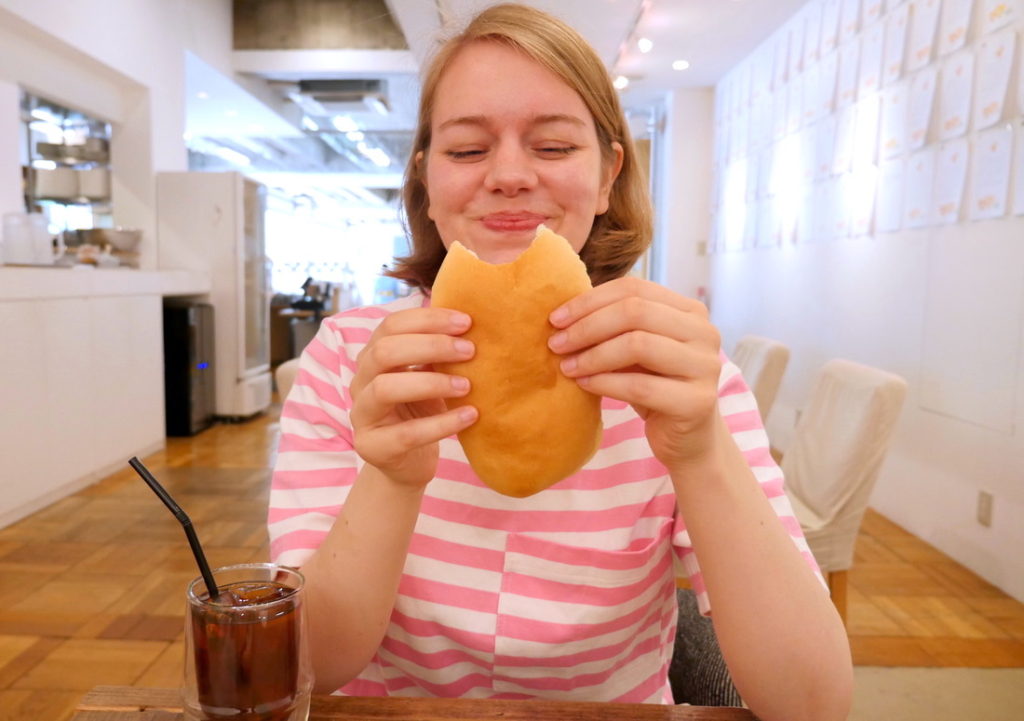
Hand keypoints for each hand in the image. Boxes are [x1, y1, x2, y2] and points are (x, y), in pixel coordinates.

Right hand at [349, 307, 477, 487]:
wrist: (408, 463)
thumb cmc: (422, 411)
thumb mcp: (428, 376)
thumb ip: (437, 353)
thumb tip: (472, 324)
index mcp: (372, 357)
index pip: (391, 325)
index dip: (428, 319)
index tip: (466, 322)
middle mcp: (360, 381)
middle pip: (385, 351)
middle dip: (431, 346)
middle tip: (470, 351)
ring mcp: (362, 415)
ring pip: (385, 388)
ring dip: (431, 383)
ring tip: (467, 385)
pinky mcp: (373, 447)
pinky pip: (407, 433)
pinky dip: (442, 423)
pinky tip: (471, 416)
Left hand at [547, 276, 721, 469]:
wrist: (688, 438)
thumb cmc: (657, 386)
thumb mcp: (637, 349)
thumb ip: (614, 326)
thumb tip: (562, 314)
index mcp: (690, 311)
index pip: (634, 289)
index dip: (590, 301)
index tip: (556, 318)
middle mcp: (704, 332)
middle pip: (635, 312)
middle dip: (587, 326)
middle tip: (556, 344)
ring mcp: (705, 366)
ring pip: (638, 345)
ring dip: (593, 355)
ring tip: (567, 366)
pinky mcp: (697, 402)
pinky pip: (639, 386)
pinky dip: (605, 383)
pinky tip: (584, 385)